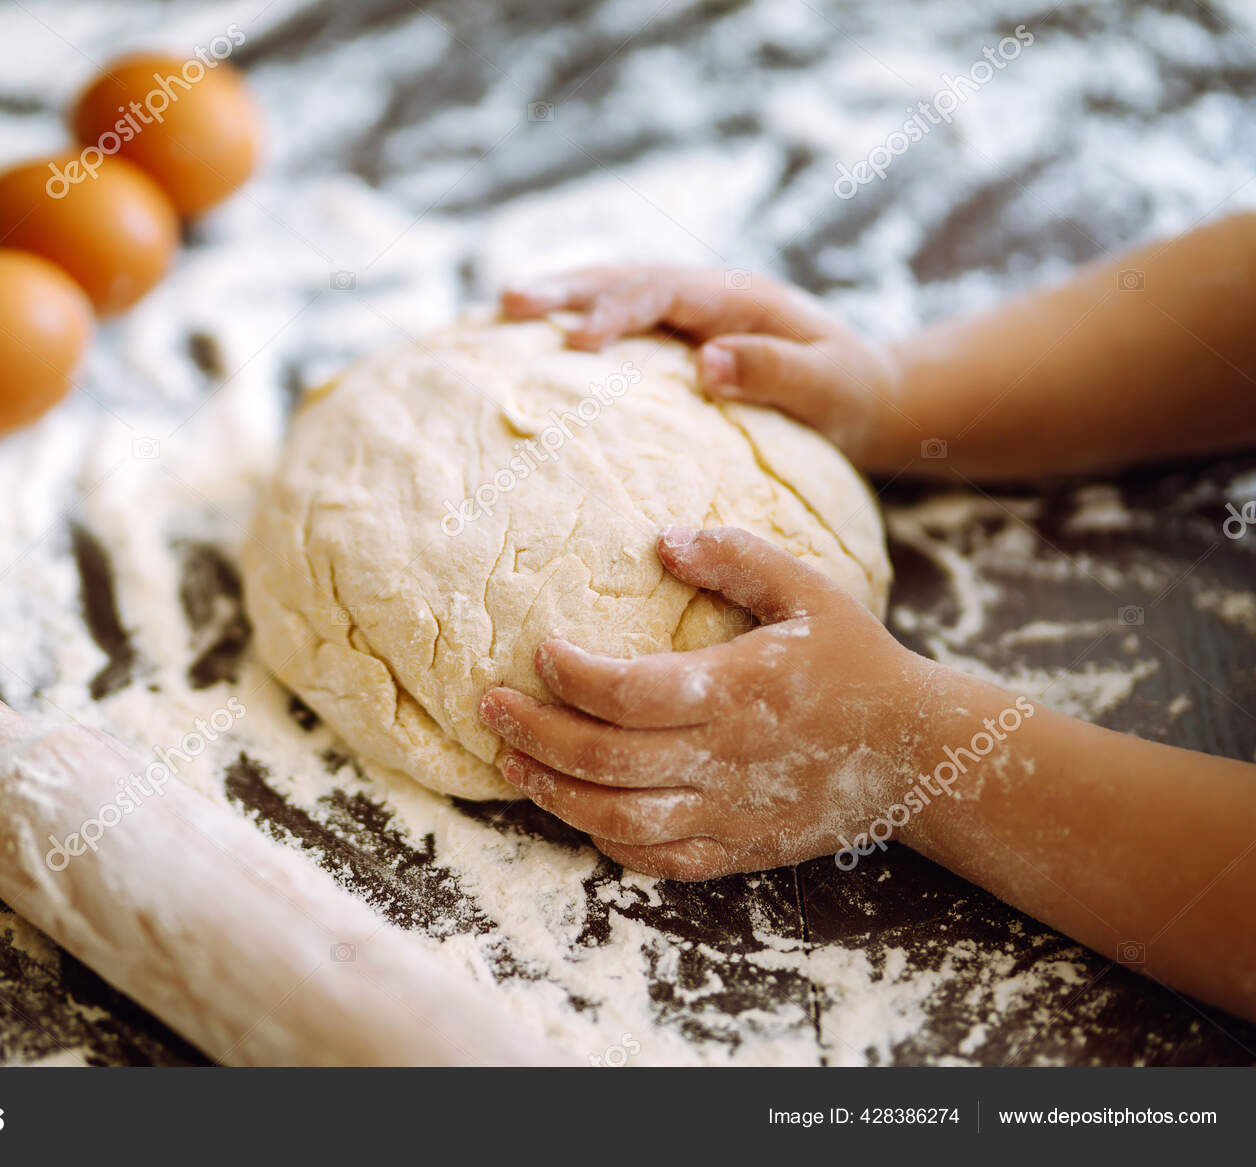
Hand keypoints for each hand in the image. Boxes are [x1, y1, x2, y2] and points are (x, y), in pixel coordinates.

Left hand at [478, 526, 951, 880]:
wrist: (919, 756)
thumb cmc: (856, 662)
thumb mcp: (810, 591)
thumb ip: (737, 557)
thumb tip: (661, 539)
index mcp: (739, 691)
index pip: (630, 694)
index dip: (573, 676)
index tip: (539, 652)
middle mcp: (727, 759)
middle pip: (606, 761)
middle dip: (535, 733)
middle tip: (490, 706)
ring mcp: (731, 813)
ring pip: (619, 820)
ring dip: (553, 794)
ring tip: (511, 761)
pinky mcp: (738, 850)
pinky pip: (656, 860)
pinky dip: (606, 841)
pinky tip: (575, 810)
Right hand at [501, 265, 902, 468]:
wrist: (863, 396)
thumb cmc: (849, 396)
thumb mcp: (831, 387)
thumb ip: (776, 371)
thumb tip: (707, 360)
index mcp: (737, 296)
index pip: (666, 293)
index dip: (618, 311)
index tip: (576, 342)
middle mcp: (703, 293)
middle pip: (624, 278)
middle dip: (566, 289)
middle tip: (508, 300)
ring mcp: (683, 314)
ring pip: (611, 293)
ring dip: (558, 299)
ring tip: (497, 308)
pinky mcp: (670, 340)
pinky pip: (615, 325)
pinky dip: (570, 324)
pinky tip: (520, 341)